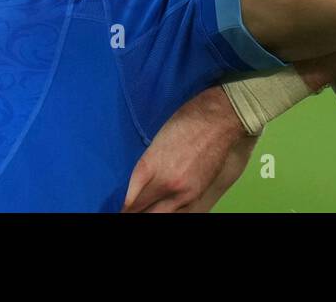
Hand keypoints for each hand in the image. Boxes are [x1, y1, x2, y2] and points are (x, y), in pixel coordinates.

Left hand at [123, 84, 248, 211]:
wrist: (219, 120)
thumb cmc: (185, 121)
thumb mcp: (156, 140)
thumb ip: (145, 166)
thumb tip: (134, 185)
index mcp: (150, 166)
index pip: (129, 200)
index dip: (121, 206)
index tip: (117, 206)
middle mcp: (166, 184)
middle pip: (142, 210)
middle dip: (133, 211)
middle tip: (125, 210)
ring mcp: (183, 192)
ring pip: (160, 214)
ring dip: (149, 212)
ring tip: (143, 209)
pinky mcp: (197, 193)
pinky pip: (177, 211)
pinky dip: (167, 211)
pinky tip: (162, 208)